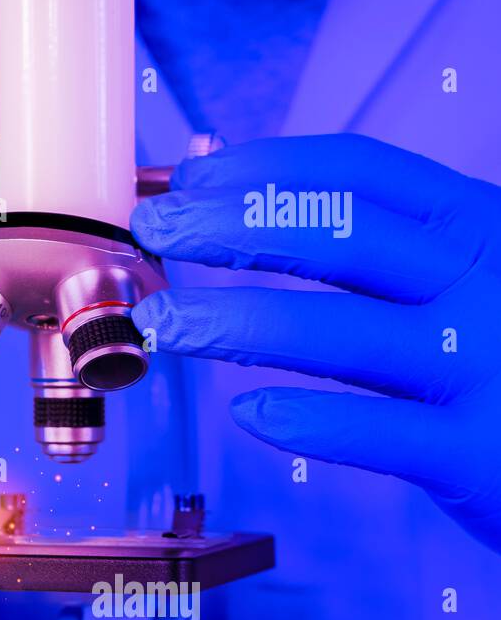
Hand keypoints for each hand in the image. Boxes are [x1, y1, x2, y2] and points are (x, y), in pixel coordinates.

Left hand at [131, 134, 500, 549]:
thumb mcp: (471, 272)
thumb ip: (379, 241)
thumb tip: (238, 189)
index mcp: (477, 227)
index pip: (360, 173)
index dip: (263, 168)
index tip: (186, 180)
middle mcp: (484, 281)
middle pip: (339, 236)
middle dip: (231, 226)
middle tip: (152, 233)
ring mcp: (485, 363)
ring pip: (340, 332)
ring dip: (236, 322)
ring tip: (161, 324)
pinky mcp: (481, 451)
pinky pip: (378, 433)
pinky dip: (309, 422)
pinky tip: (250, 414)